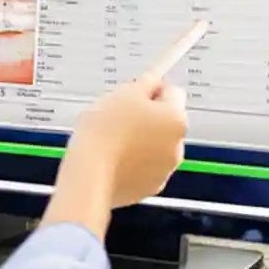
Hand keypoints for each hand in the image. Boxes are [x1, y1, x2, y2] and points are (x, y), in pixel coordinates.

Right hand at [41, 78, 186, 237]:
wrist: (90, 172)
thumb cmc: (105, 132)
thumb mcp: (123, 93)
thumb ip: (144, 83)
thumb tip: (150, 82)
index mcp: (176, 119)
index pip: (172, 91)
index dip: (151, 89)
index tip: (137, 91)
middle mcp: (177, 145)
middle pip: (165, 121)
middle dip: (146, 117)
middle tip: (119, 115)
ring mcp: (164, 169)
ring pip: (154, 145)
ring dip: (139, 140)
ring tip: (112, 138)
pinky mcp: (149, 186)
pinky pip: (144, 167)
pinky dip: (132, 161)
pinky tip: (113, 156)